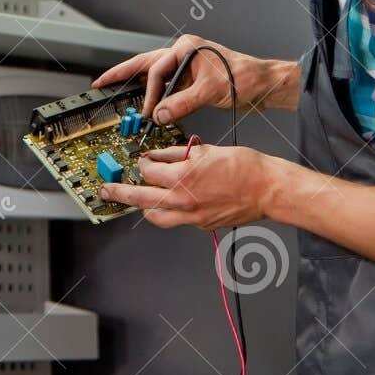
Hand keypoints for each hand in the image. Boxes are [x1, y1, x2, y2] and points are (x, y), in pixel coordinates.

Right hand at [92, 34, 296, 125]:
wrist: (265, 85)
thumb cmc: (245, 78)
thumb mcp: (210, 92)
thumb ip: (181, 103)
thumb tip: (158, 114)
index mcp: (186, 48)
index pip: (157, 69)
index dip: (149, 93)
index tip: (147, 112)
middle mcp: (183, 54)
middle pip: (146, 64)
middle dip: (122, 74)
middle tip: (100, 83)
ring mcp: (186, 67)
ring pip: (154, 76)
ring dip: (138, 87)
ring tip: (115, 92)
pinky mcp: (191, 80)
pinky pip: (166, 88)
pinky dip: (154, 97)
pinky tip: (145, 105)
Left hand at [98, 142, 285, 229]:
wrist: (267, 188)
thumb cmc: (244, 167)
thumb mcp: (206, 149)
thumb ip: (178, 153)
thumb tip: (158, 154)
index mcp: (184, 176)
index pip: (148, 170)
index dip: (142, 162)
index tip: (141, 159)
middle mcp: (184, 199)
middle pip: (141, 198)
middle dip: (120, 193)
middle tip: (107, 191)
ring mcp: (192, 216)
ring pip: (155, 216)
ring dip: (143, 207)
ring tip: (136, 201)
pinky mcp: (201, 225)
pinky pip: (177, 220)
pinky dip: (169, 211)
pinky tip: (170, 202)